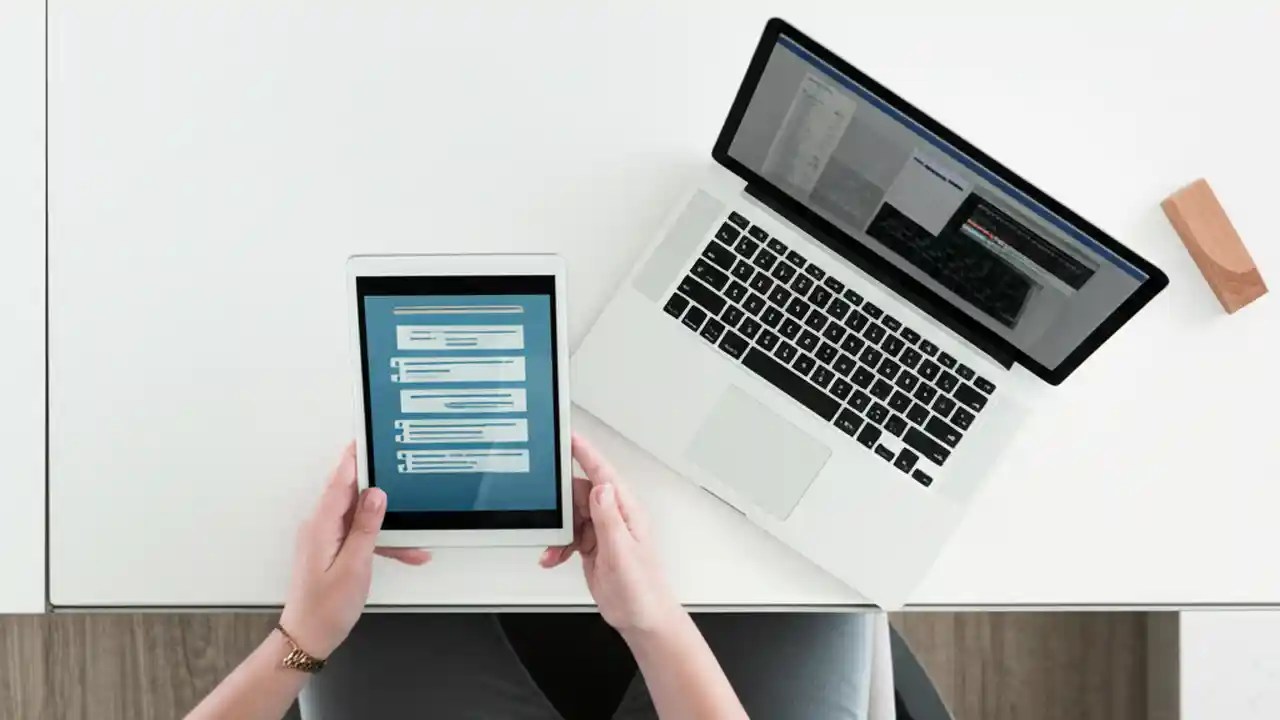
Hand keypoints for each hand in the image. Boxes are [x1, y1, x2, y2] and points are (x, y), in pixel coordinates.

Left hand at [279, 443, 430, 657]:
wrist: (309, 636)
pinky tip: (407, 552)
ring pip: (361, 516)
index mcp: (321, 526)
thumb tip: (376, 493)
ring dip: (387, 523)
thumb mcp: (354, 565)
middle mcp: (320, 526)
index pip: (339, 482)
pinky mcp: (333, 548)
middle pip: (351, 494)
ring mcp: (326, 537)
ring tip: (415, 527)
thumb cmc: (327, 607)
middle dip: (377, 484)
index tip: (366, 438)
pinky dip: (382, 540)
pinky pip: (360, 535)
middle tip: (398, 468)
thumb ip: (366, 527)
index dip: (354, 459)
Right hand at [540, 434, 680, 635]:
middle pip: (581, 494)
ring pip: (571, 516)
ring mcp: (605, 532)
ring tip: (552, 547)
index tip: (569, 438)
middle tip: (544, 508)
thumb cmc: (642, 591)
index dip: (586, 454)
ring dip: (557, 531)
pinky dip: (557, 546)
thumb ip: (609, 519)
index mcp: (627, 512)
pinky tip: (552, 557)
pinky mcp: (594, 547)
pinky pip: (569, 536)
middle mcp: (616, 518)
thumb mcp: (622, 552)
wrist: (642, 620)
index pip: (604, 474)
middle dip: (560, 503)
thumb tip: (600, 487)